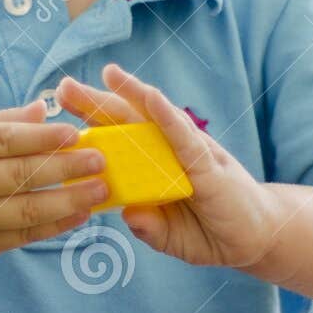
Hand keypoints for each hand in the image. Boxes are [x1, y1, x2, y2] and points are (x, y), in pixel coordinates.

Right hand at [0, 99, 108, 258]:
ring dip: (69, 201)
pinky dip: (55, 226)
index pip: (4, 141)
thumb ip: (0, 121)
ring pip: (26, 212)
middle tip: (99, 161)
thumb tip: (45, 110)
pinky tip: (80, 214)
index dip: (42, 138)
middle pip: (19, 176)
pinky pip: (22, 237)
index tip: (76, 134)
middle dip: (65, 169)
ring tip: (99, 190)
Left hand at [56, 63, 276, 268]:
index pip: (116, 140)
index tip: (56, 112)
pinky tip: (153, 98)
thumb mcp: (170, 237)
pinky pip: (185, 138)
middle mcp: (168, 153)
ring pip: (155, 119)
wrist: (256, 239)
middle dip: (96, 103)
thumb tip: (129, 214)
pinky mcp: (208, 165)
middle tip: (63, 86)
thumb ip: (149, 227)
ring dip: (132, 95)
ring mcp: (189, 154)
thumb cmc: (211, 231)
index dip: (88, 125)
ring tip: (108, 74)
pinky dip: (170, 117)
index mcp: (153, 167)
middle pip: (127, 122)